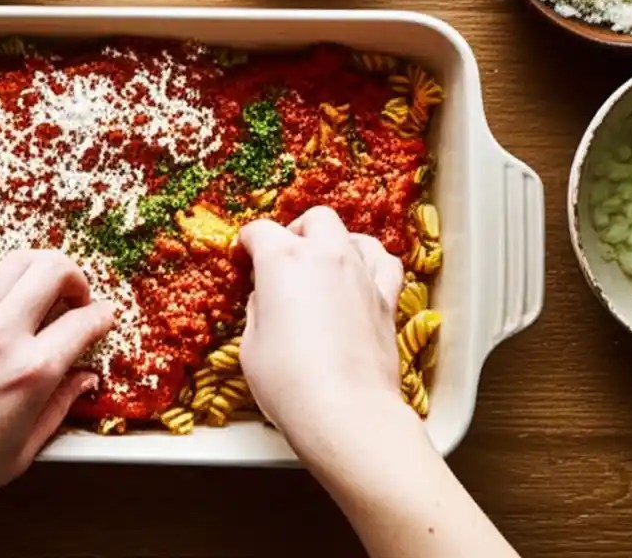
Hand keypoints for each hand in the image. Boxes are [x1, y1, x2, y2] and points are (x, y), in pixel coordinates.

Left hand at [0, 250, 113, 523]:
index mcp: (31, 372)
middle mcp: (1, 336)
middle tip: (76, 298)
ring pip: (15, 262)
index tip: (104, 318)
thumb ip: (59, 405)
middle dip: (74, 276)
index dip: (103, 315)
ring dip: (38, 271)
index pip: (84, 320)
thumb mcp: (23, 450)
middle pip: (52, 268)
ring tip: (42, 294)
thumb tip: (83, 379)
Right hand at [238, 206, 409, 449]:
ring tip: (323, 264)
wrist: (345, 411)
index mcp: (284, 260)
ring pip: (353, 235)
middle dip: (296, 231)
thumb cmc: (288, 382)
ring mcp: (361, 274)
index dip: (248, 244)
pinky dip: (370, 262)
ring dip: (335, 243)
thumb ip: (260, 309)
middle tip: (283, 256)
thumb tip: (268, 298)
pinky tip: (361, 275)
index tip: (244, 257)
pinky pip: (384, 262)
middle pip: (314, 219)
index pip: (261, 231)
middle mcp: (326, 255)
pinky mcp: (387, 299)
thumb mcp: (251, 344)